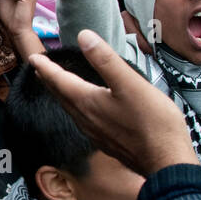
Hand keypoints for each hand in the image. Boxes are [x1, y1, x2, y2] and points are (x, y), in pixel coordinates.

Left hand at [30, 29, 198, 175]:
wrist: (166, 163)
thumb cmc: (153, 124)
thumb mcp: (130, 84)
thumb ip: (106, 60)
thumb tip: (84, 36)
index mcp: (88, 102)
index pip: (59, 81)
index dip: (46, 67)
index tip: (34, 58)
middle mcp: (86, 119)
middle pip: (61, 96)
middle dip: (49, 81)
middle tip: (38, 70)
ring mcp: (96, 133)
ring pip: (70, 110)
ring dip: (61, 95)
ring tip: (57, 86)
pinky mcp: (107, 142)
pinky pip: (83, 121)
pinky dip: (76, 108)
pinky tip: (84, 111)